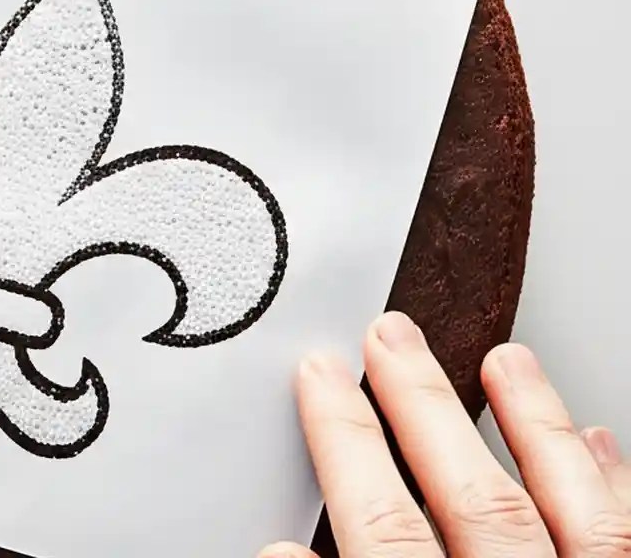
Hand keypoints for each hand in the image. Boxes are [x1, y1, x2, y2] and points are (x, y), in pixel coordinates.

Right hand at [260, 312, 630, 556]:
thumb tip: (278, 553)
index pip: (382, 526)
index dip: (344, 442)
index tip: (318, 380)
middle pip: (475, 498)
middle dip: (425, 405)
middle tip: (391, 337)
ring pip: (572, 510)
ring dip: (538, 425)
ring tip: (508, 360)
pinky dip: (616, 485)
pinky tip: (602, 444)